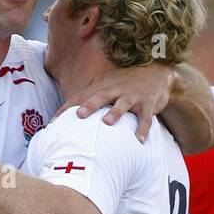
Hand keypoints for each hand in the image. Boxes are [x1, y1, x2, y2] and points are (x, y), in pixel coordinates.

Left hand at [58, 65, 176, 142]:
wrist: (158, 72)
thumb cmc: (126, 82)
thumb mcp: (107, 83)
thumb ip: (89, 94)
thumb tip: (66, 111)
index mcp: (103, 85)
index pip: (81, 96)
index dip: (68, 108)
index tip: (54, 121)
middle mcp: (116, 89)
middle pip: (100, 96)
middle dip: (89, 105)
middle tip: (79, 115)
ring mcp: (132, 96)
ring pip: (122, 104)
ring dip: (115, 113)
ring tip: (107, 122)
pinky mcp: (148, 103)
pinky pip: (145, 118)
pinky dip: (143, 128)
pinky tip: (139, 140)